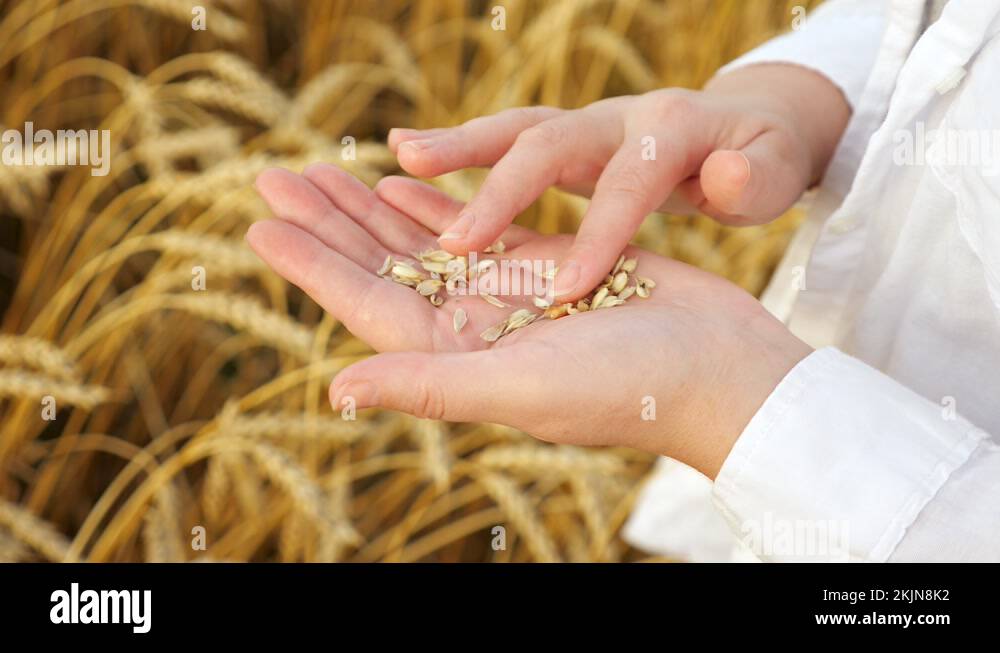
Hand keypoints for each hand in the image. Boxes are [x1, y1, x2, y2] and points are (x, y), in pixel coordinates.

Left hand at [247, 165, 811, 477]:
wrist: (719, 369)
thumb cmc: (630, 388)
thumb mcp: (521, 388)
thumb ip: (430, 386)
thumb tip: (336, 393)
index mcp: (457, 357)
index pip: (365, 302)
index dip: (311, 263)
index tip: (258, 221)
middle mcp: (472, 328)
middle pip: (381, 265)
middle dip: (327, 221)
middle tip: (271, 175)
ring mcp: (506, 295)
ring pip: (420, 240)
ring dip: (369, 206)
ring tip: (320, 169)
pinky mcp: (545, 264)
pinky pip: (472, 227)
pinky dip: (433, 204)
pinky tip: (397, 181)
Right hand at [389, 64, 848, 301]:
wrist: (750, 123)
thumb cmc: (763, 160)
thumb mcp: (776, 170)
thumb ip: (759, 176)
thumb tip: (730, 171)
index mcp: (672, 130)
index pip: (630, 183)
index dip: (600, 233)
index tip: (567, 293)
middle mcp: (618, 118)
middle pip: (551, 142)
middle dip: (503, 188)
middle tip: (459, 242)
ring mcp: (586, 124)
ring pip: (514, 132)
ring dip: (458, 149)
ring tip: (402, 157)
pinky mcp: (566, 139)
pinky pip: (505, 145)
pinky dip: (459, 153)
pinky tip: (406, 164)